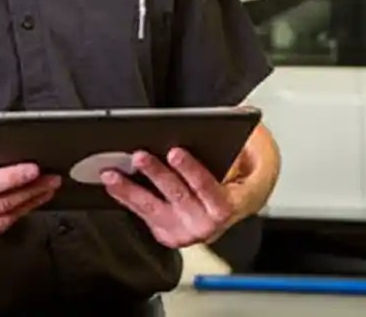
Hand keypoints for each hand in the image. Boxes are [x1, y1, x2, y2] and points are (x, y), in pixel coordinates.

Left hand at [101, 148, 241, 248]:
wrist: (240, 203)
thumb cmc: (244, 174)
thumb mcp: (252, 155)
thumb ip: (234, 147)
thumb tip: (205, 132)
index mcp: (230, 206)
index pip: (209, 188)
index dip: (192, 171)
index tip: (175, 152)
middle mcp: (207, 225)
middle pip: (177, 196)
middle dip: (156, 174)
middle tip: (139, 156)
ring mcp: (186, 232)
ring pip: (154, 210)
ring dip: (130, 190)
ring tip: (112, 173)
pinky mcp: (167, 233)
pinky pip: (144, 215)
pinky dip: (126, 198)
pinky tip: (113, 183)